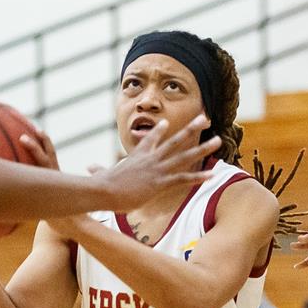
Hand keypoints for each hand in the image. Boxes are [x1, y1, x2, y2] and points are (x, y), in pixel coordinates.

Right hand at [91, 115, 216, 212]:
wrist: (103, 190)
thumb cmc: (101, 185)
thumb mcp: (101, 175)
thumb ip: (99, 171)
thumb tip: (89, 168)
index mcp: (138, 155)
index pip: (151, 139)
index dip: (159, 131)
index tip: (166, 123)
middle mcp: (151, 158)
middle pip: (175, 140)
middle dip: (191, 128)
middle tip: (204, 118)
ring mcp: (157, 169)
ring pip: (184, 156)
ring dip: (202, 148)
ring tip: (218, 140)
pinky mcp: (160, 183)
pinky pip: (183, 179)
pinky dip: (198, 177)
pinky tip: (211, 174)